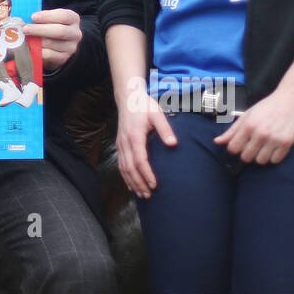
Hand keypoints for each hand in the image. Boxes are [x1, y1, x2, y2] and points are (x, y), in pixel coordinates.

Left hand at [25, 8, 81, 70]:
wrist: (57, 47)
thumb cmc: (50, 27)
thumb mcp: (50, 19)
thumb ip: (41, 17)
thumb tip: (25, 17)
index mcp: (73, 19)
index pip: (63, 16)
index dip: (47, 16)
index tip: (33, 17)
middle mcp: (75, 33)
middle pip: (59, 31)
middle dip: (40, 29)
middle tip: (25, 29)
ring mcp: (71, 47)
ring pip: (52, 43)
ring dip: (36, 41)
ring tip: (25, 38)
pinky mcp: (63, 58)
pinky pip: (48, 55)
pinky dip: (37, 51)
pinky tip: (30, 47)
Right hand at [115, 77, 176, 197]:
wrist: (128, 98)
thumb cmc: (144, 106)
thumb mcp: (157, 114)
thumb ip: (165, 129)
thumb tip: (173, 144)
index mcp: (135, 135)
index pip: (139, 159)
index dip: (146, 173)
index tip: (154, 184)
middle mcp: (125, 142)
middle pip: (129, 168)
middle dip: (139, 183)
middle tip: (148, 195)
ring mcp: (120, 144)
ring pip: (123, 168)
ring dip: (132, 182)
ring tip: (141, 194)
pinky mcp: (120, 145)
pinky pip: (120, 164)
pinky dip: (125, 177)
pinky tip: (131, 185)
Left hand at [213, 87, 293, 163]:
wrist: (290, 100)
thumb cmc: (266, 107)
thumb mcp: (246, 115)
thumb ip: (232, 131)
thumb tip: (217, 142)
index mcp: (248, 125)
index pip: (233, 149)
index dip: (234, 148)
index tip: (240, 144)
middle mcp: (261, 133)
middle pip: (246, 157)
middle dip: (247, 153)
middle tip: (252, 145)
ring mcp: (274, 139)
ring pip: (261, 161)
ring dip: (260, 156)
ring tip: (263, 146)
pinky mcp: (287, 143)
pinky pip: (275, 160)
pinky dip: (273, 156)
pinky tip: (273, 147)